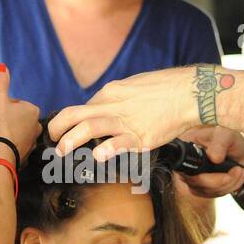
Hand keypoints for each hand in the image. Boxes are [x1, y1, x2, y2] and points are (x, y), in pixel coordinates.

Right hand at [0, 64, 40, 160]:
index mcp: (32, 110)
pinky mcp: (24, 153)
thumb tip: (2, 67)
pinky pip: (9, 142)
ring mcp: (31, 140)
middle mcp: (36, 125)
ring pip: (7, 129)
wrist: (0, 156)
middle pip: (8, 116)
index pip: (10, 102)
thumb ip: (0, 82)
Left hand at [48, 67, 199, 159]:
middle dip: (57, 128)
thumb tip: (105, 109)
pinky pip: (117, 143)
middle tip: (52, 141)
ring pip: (87, 128)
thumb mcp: (135, 87)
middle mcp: (113, 105)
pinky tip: (96, 157)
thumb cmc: (167, 89)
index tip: (65, 131)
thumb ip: (119, 99)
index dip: (70, 121)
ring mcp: (126, 121)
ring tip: (62, 151)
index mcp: (112, 92)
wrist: (190, 92)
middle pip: (74, 114)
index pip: (83, 108)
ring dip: (69, 141)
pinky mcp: (140, 136)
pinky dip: (103, 150)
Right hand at [177, 127, 243, 198]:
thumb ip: (220, 144)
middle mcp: (186, 166)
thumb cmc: (227, 139)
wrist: (237, 150)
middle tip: (238, 169)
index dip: (202, 171)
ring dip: (229, 183)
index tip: (220, 164)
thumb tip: (214, 158)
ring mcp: (193, 179)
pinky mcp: (202, 188)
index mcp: (186, 148)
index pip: (186, 166)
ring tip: (240, 170)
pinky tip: (236, 177)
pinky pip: (214, 194)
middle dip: (222, 179)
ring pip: (208, 191)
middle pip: (197, 182)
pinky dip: (229, 187)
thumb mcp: (226, 135)